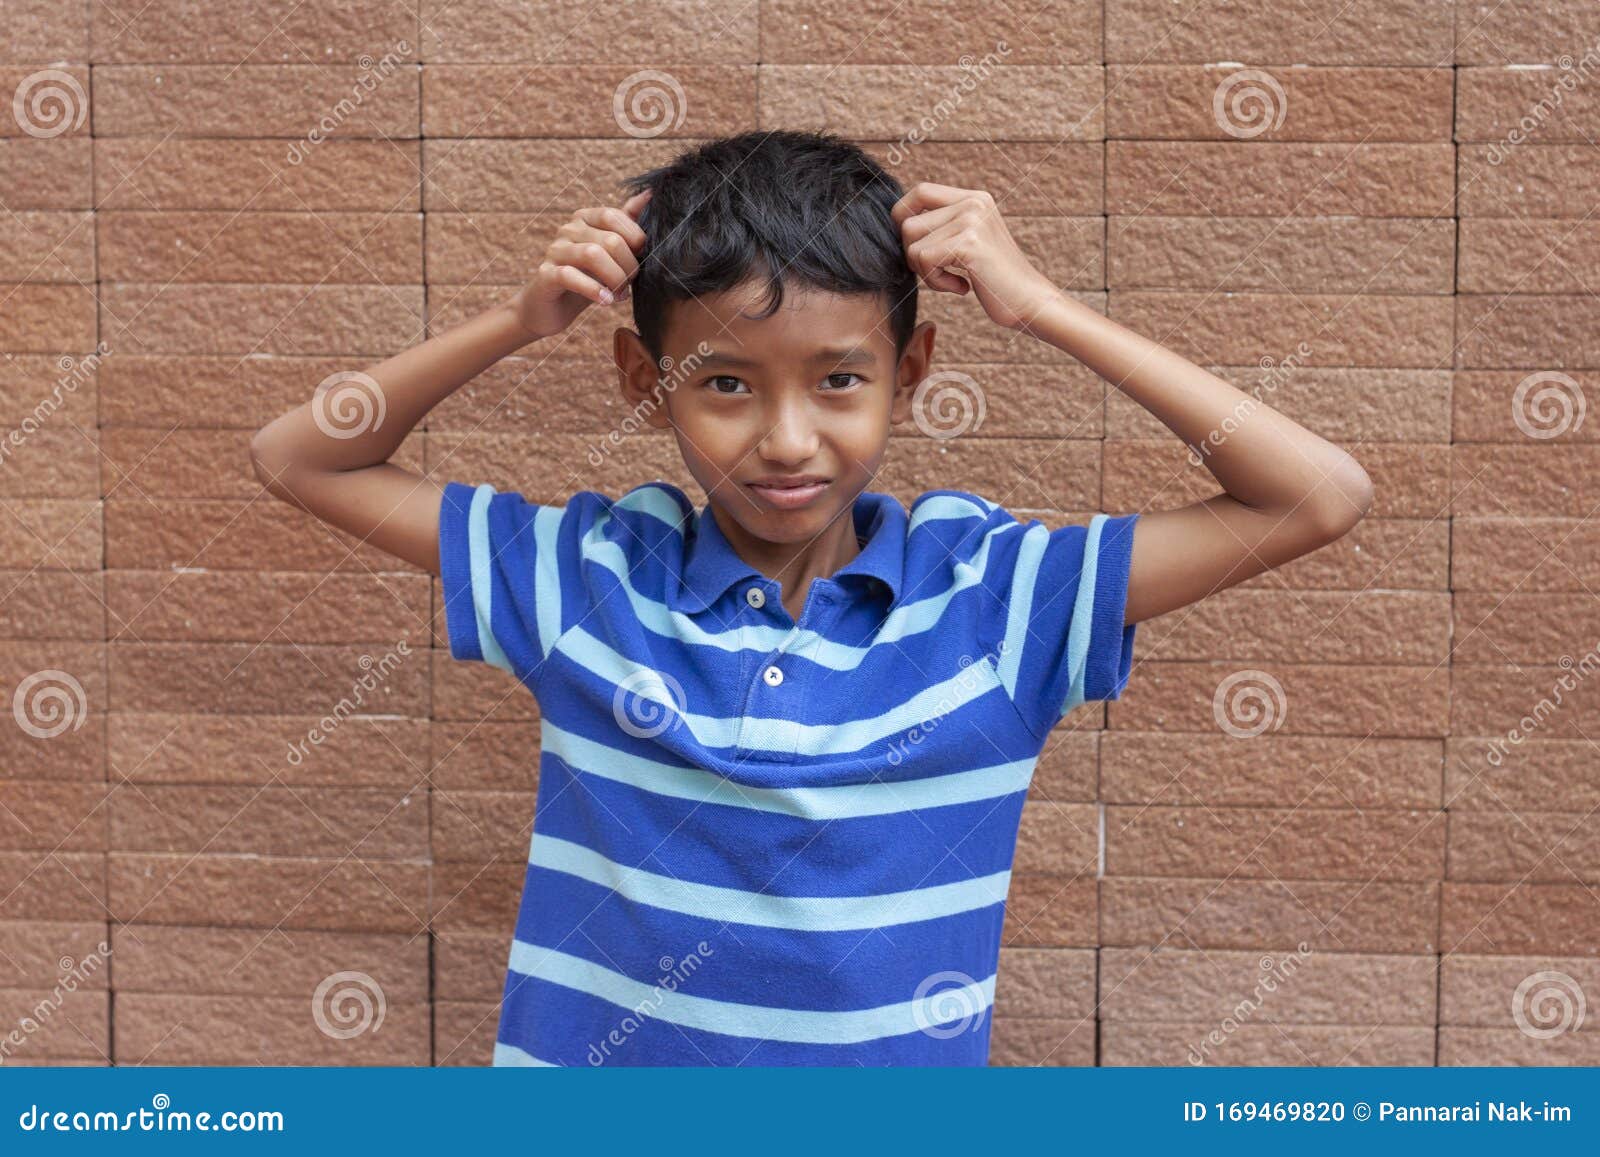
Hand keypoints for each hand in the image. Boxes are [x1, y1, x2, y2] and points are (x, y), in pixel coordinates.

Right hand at [509, 189, 650, 339]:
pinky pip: (570, 275)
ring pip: (592, 255)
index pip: (613, 215)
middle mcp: (568, 229)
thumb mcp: (612, 252)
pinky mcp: (545, 274)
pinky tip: (606, 301)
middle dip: (628, 266)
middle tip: (631, 285)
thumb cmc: (587, 278)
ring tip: (620, 295)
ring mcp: (555, 250)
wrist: (552, 308)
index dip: (634, 238)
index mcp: (585, 218)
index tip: (641, 259)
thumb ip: (627, 224)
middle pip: (610, 240)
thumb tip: (649, 194)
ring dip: (615, 279)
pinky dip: (593, 290)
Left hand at [890, 182, 1056, 332]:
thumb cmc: (996, 280)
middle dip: (914, 255)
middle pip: (908, 223)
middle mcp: (973, 202)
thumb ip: (944, 226)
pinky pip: (924, 261)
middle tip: (940, 271)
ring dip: (926, 272)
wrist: (1030, 302)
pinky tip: (962, 287)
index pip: (920, 191)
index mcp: (974, 198)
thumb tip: (899, 222)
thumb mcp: (971, 241)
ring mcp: (972, 220)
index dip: (903, 217)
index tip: (914, 246)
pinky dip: (936, 282)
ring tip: (955, 278)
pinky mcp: (969, 243)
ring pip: (912, 245)